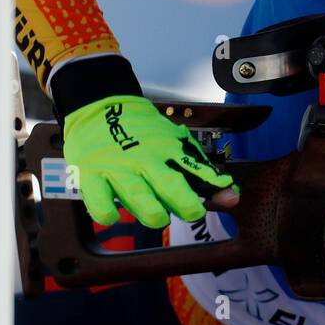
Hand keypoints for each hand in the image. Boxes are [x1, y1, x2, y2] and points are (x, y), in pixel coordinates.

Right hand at [61, 95, 237, 228]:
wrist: (101, 106)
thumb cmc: (143, 133)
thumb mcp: (175, 144)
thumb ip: (202, 172)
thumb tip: (233, 197)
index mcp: (167, 149)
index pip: (195, 168)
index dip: (213, 184)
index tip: (227, 194)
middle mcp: (144, 158)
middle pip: (168, 183)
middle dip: (185, 203)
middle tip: (193, 212)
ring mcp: (116, 167)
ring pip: (136, 194)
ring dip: (151, 212)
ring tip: (160, 218)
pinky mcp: (91, 174)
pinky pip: (98, 199)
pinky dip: (106, 212)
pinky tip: (114, 216)